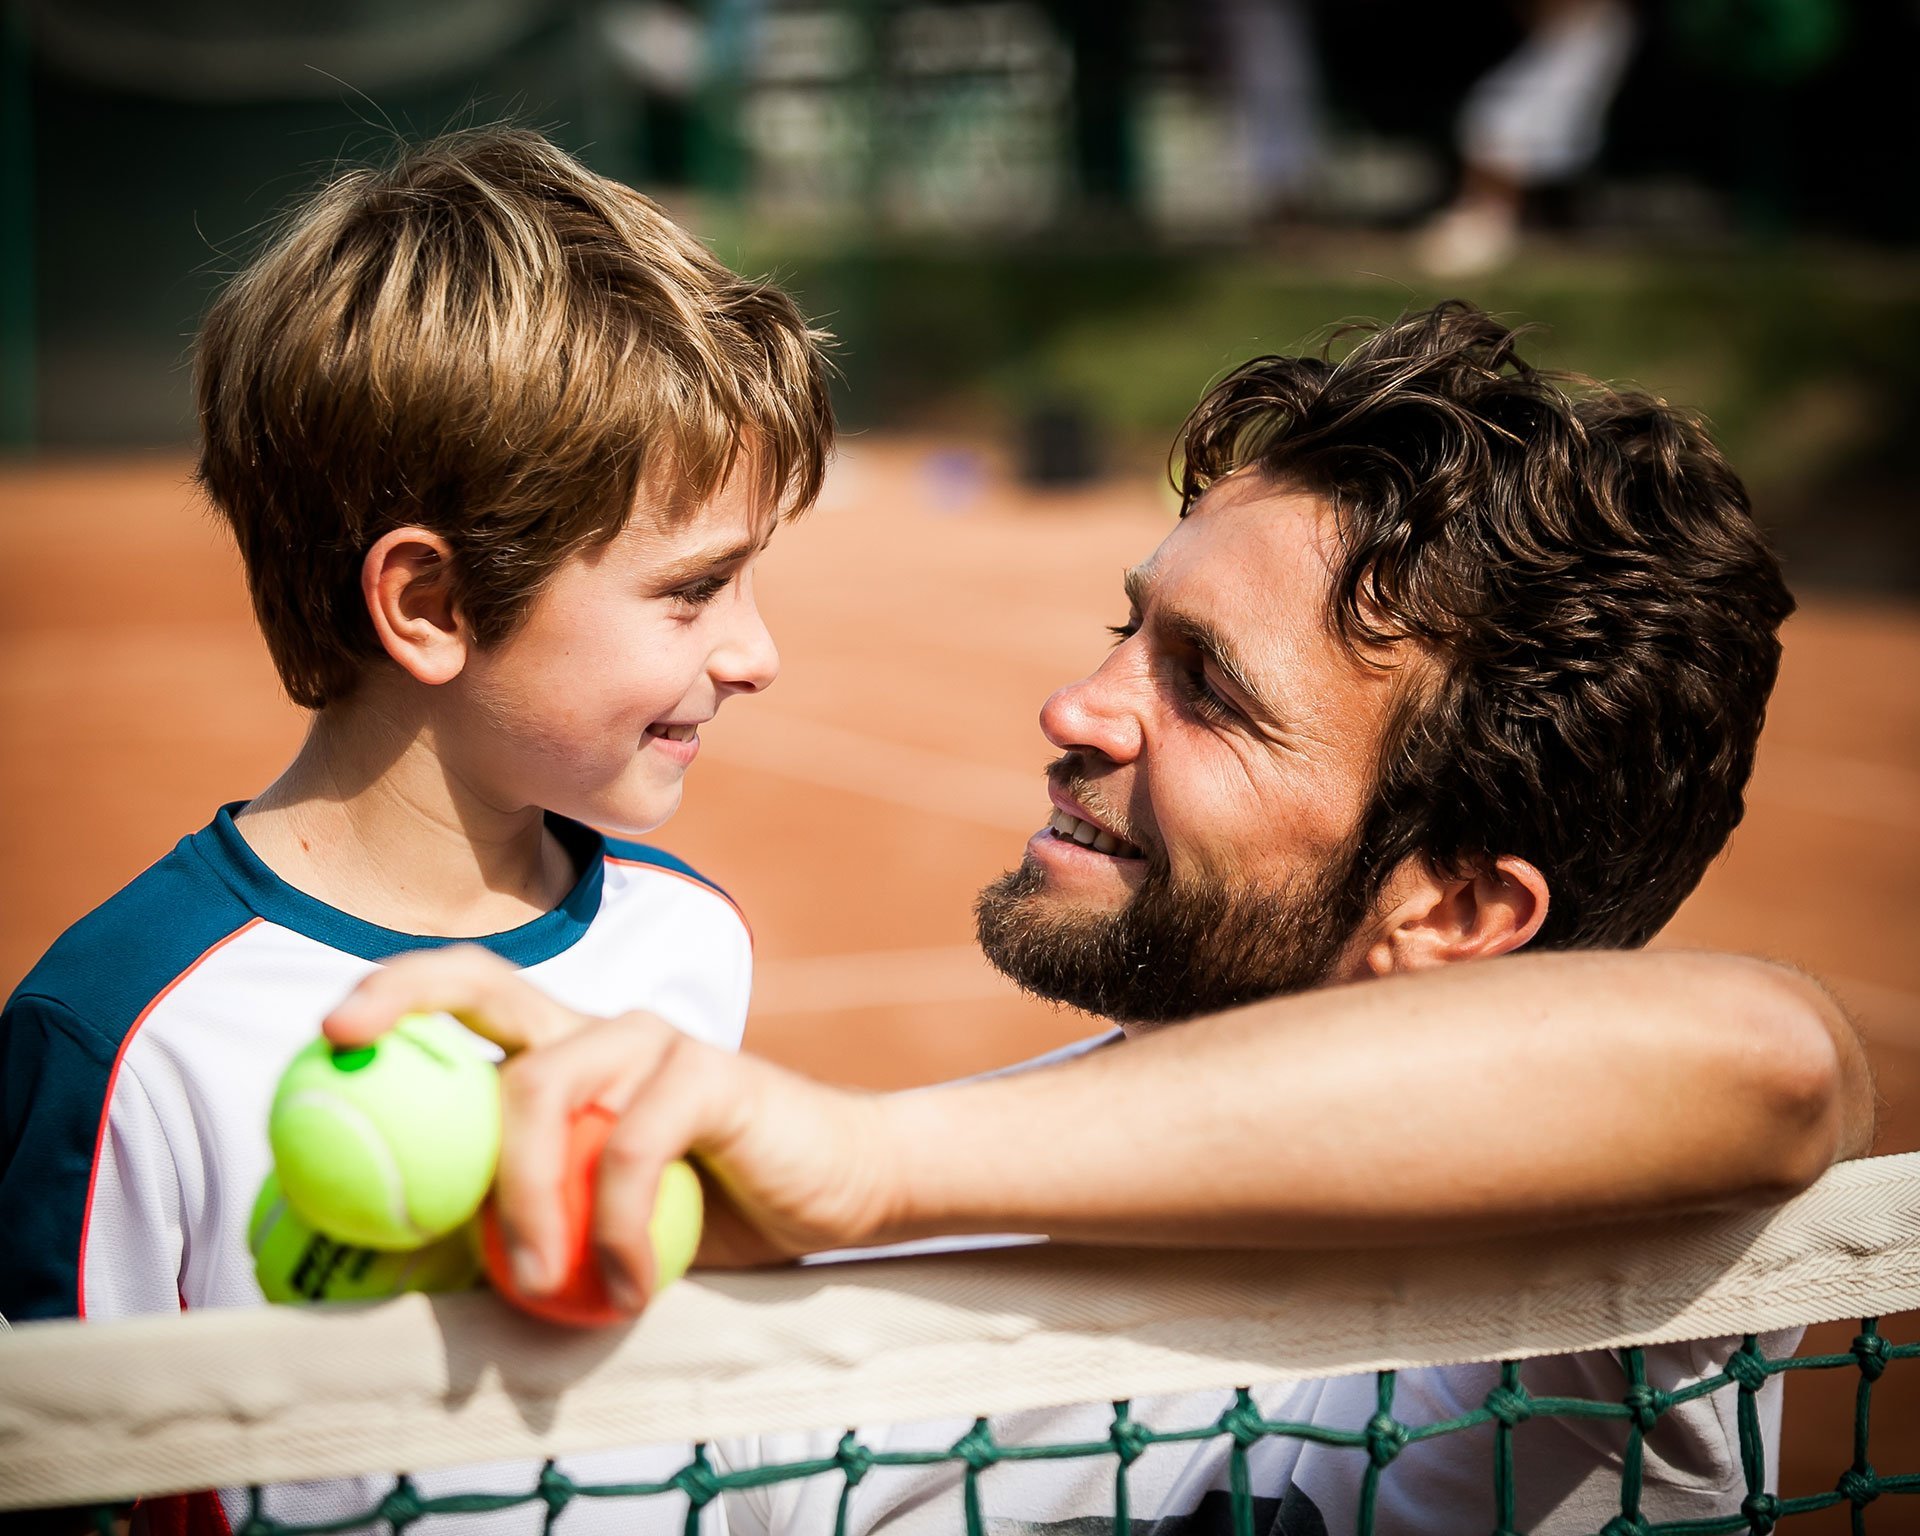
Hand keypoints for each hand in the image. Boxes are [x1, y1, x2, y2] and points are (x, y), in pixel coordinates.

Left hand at [322, 946, 901, 1312]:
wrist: (835, 1194)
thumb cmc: (710, 1217)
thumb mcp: (592, 1233)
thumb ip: (514, 1233)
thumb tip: (386, 1271)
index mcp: (565, 1057)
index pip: (468, 1005)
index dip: (392, 999)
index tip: (322, 1038)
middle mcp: (600, 1032)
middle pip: (489, 987)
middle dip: (402, 995)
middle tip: (342, 1043)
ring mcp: (654, 1044)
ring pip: (544, 1087)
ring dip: (522, 1198)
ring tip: (542, 1283)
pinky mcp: (710, 1072)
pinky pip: (631, 1146)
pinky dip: (615, 1228)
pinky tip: (628, 1287)